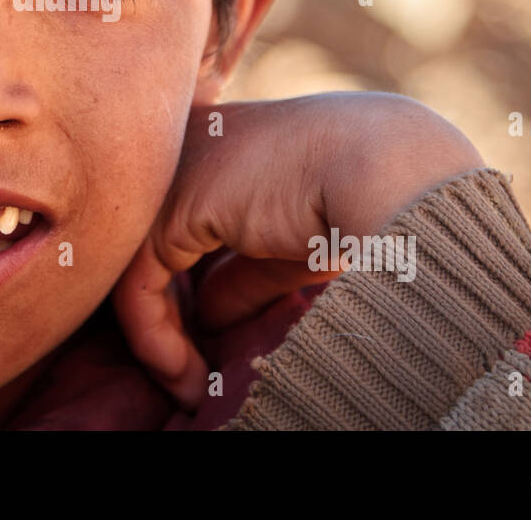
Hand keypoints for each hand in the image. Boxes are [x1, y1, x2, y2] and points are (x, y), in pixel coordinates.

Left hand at [111, 92, 485, 409]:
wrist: (391, 174)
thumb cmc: (365, 201)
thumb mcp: (295, 243)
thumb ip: (248, 273)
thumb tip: (211, 315)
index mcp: (226, 143)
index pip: (188, 223)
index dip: (193, 290)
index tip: (211, 343)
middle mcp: (190, 150)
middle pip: (159, 246)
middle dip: (171, 313)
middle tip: (192, 371)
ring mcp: (175, 173)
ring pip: (141, 270)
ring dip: (162, 339)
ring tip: (190, 387)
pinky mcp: (171, 210)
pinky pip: (139, 289)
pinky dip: (156, 342)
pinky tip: (185, 377)